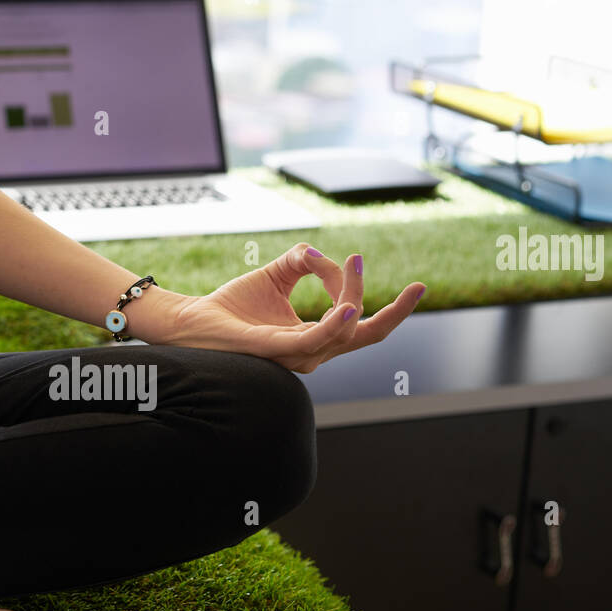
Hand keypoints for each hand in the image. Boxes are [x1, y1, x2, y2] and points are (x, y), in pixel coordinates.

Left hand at [160, 242, 425, 372]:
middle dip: (398, 314)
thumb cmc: (233, 305)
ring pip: (344, 332)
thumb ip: (305, 262)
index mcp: (316, 338)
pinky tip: (349, 307)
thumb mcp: (277, 274)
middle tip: (419, 287)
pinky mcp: (275, 350)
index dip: (391, 309)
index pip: (364, 328)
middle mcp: (311, 352)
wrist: (192, 320)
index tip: (398, 277)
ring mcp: (295, 355)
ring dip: (356, 298)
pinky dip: (336, 325)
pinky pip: (315, 341)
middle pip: (367, 337)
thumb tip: (322, 255)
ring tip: (355, 264)